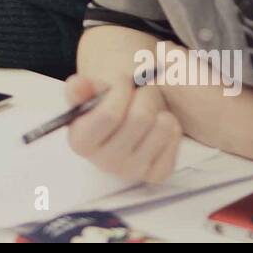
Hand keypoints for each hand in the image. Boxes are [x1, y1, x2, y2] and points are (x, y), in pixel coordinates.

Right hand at [65, 73, 181, 184]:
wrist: (124, 122)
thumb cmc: (105, 104)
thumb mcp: (90, 92)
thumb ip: (81, 88)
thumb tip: (77, 85)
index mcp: (81, 142)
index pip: (109, 114)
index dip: (120, 90)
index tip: (124, 79)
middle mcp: (105, 162)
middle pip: (139, 118)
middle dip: (142, 95)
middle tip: (139, 90)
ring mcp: (132, 171)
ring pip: (161, 127)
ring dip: (158, 107)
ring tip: (147, 104)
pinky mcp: (156, 174)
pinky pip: (174, 139)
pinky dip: (171, 123)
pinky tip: (158, 122)